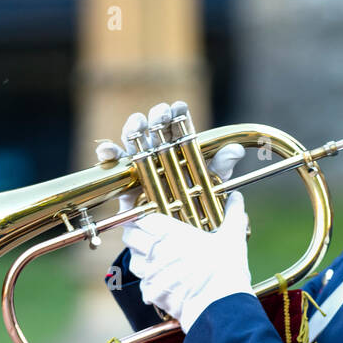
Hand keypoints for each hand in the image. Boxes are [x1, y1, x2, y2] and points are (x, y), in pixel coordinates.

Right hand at [95, 100, 244, 215]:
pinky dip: (108, 153)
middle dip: (156, 115)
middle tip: (161, 114)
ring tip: (136, 123)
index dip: (177, 113)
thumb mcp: (212, 185)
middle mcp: (159, 151)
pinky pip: (113, 163)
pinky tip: (107, 151)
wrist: (178, 234)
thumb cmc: (197, 203)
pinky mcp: (125, 179)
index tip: (179, 108)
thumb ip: (221, 167)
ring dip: (132, 127)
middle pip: (154, 126)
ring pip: (132, 138)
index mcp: (180, 147)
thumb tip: (235, 150)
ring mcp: (140, 163)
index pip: (178, 123)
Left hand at [122, 190, 253, 332]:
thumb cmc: (225, 271)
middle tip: (143, 235)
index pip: (142, 219)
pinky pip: (142, 285)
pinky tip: (159, 282)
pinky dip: (147, 283)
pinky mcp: (152, 293)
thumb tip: (237, 198)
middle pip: (130, 237)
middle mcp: (156, 251)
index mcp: (171, 233)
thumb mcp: (233, 237)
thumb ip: (233, 214)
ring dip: (138, 258)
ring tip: (151, 258)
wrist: (219, 305)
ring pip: (132, 261)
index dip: (141, 217)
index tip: (145, 218)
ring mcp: (152, 273)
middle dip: (134, 234)